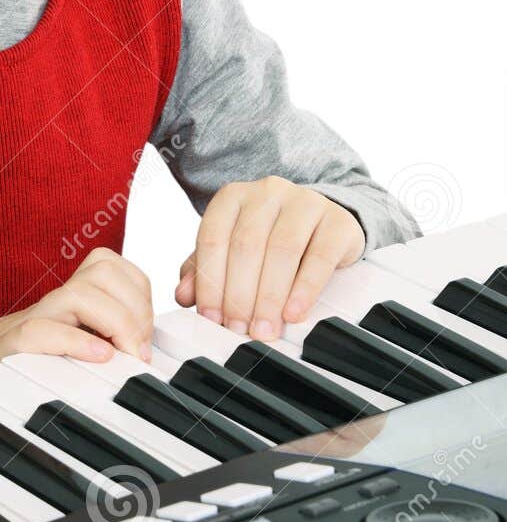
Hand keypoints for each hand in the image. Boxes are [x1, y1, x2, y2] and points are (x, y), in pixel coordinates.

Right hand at [0, 246, 153, 378]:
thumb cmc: (25, 362)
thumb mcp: (72, 345)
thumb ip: (104, 340)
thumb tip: (146, 355)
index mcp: (71, 297)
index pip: (115, 267)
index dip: (141, 295)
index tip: (144, 337)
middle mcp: (53, 301)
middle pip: (104, 269)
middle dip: (136, 308)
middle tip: (137, 351)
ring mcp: (30, 319)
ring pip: (80, 293)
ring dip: (115, 322)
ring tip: (122, 355)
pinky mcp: (8, 347)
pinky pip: (41, 332)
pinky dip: (77, 343)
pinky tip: (98, 357)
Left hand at [173, 177, 364, 340]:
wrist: (324, 222)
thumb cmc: (269, 239)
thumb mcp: (233, 251)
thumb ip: (206, 270)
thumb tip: (183, 295)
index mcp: (233, 197)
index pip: (213, 238)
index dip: (210, 282)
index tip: (211, 318)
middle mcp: (266, 192)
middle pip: (246, 245)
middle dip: (239, 295)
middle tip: (238, 329)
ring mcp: (304, 202)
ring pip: (282, 250)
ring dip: (269, 297)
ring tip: (264, 329)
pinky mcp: (337, 221)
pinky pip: (319, 257)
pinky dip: (304, 289)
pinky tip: (293, 313)